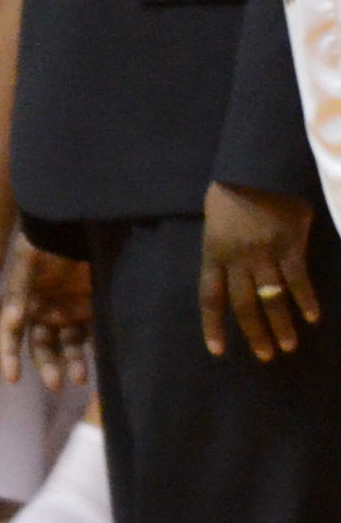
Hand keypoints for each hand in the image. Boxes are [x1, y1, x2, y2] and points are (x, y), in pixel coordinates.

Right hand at [1, 243, 92, 387]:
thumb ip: (19, 290)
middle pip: (41, 345)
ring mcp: (69, 312)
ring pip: (66, 346)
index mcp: (24, 301)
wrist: (85, 223)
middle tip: (54, 382)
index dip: (9, 355)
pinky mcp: (92, 311)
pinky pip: (89, 336)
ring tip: (77, 378)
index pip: (11, 333)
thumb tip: (12, 322)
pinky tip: (91, 366)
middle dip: (46, 365)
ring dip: (70, 363)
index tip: (13, 377)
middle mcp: (44, 311)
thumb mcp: (28, 258)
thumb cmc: (50, 239)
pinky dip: (89, 352)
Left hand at [201, 182, 322, 359]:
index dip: (213, 326)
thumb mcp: (216, 223)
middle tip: (266, 356)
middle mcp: (236, 258)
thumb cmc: (233, 192)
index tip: (218, 350)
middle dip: (254, 333)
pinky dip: (305, 299)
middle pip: (242, 304)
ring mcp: (263, 252)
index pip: (209, 298)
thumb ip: (223, 251)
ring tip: (290, 345)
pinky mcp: (290, 244)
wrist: (256, 166)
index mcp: (213, 254)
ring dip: (282, 324)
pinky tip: (313, 317)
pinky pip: (298, 278)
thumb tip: (232, 275)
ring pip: (271, 297)